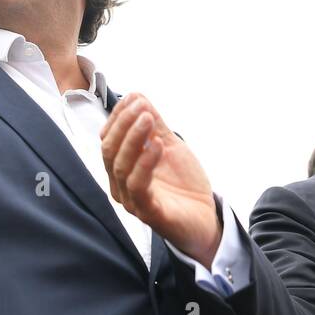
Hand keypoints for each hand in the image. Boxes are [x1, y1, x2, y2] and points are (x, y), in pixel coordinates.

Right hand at [100, 93, 220, 266]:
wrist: (206, 218)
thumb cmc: (183, 185)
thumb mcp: (170, 146)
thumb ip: (154, 125)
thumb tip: (137, 96)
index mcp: (121, 168)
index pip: (108, 139)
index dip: (118, 117)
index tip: (133, 98)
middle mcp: (120, 185)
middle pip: (109, 151)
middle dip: (124, 125)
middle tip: (141, 107)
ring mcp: (132, 200)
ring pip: (120, 166)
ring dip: (133, 138)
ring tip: (148, 119)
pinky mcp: (147, 213)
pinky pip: (138, 186)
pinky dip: (145, 162)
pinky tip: (157, 145)